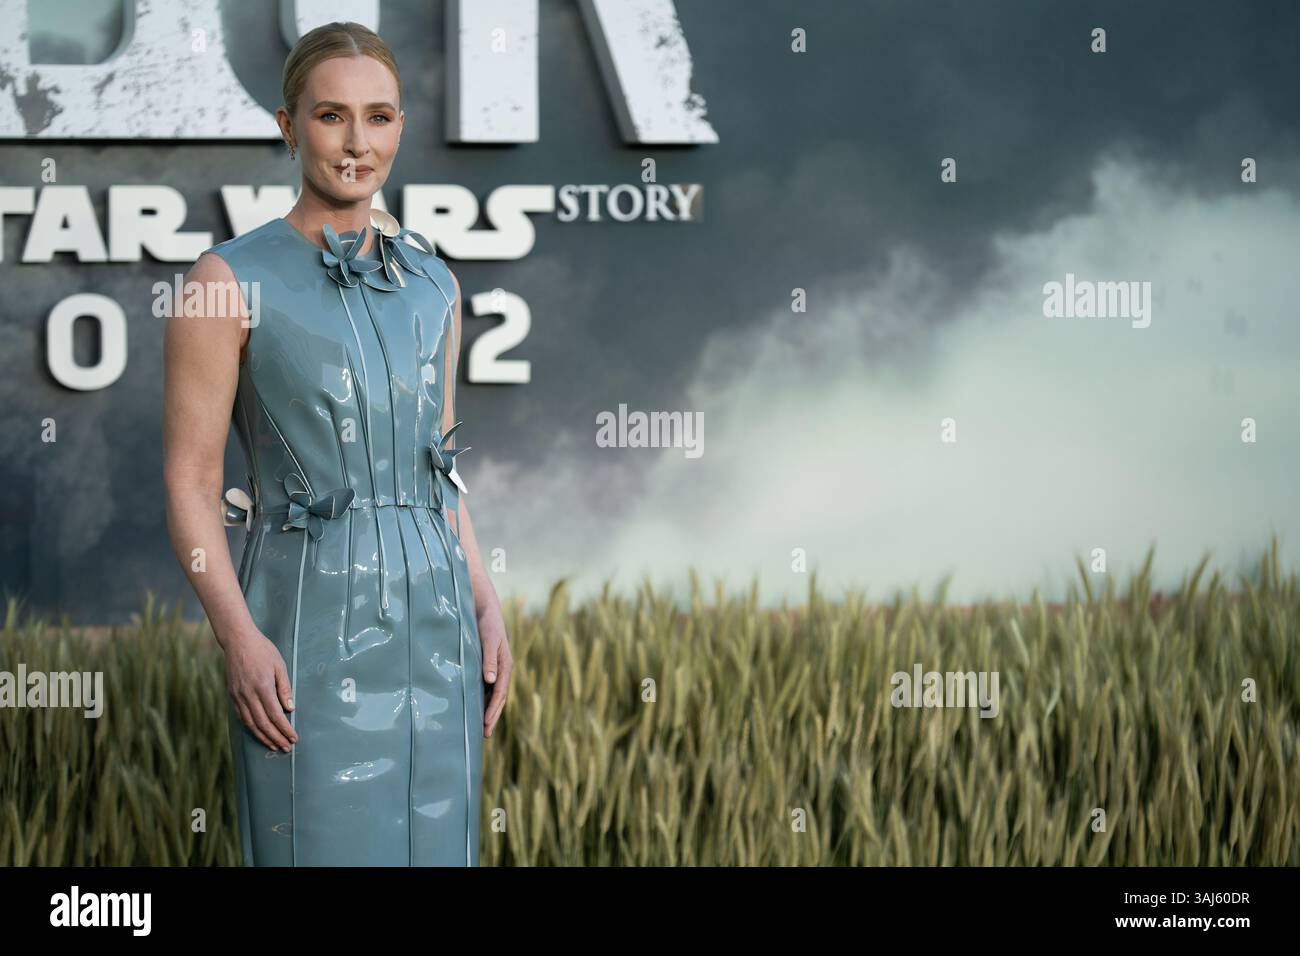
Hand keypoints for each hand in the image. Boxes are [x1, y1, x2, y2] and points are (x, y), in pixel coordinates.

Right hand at [223, 629, 298, 751]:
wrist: (238, 641)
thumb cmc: (263, 650)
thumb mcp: (279, 665)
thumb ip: (284, 687)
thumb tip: (290, 708)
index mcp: (263, 687)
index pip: (275, 715)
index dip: (285, 729)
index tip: (293, 738)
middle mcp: (248, 694)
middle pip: (263, 723)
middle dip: (275, 738)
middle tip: (286, 748)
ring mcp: (238, 696)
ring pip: (251, 723)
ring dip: (263, 737)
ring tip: (274, 746)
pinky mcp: (232, 695)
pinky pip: (242, 716)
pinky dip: (251, 727)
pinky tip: (259, 733)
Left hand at [478, 611, 511, 737]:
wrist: (485, 609)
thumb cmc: (487, 624)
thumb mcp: (489, 640)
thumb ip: (489, 660)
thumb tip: (491, 681)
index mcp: (506, 666)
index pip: (500, 693)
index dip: (493, 710)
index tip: (485, 724)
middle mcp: (502, 670)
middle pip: (499, 698)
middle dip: (493, 716)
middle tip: (485, 734)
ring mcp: (496, 669)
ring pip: (494, 695)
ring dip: (489, 711)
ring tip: (482, 728)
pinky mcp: (489, 666)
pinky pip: (487, 688)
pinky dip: (484, 700)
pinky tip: (476, 708)